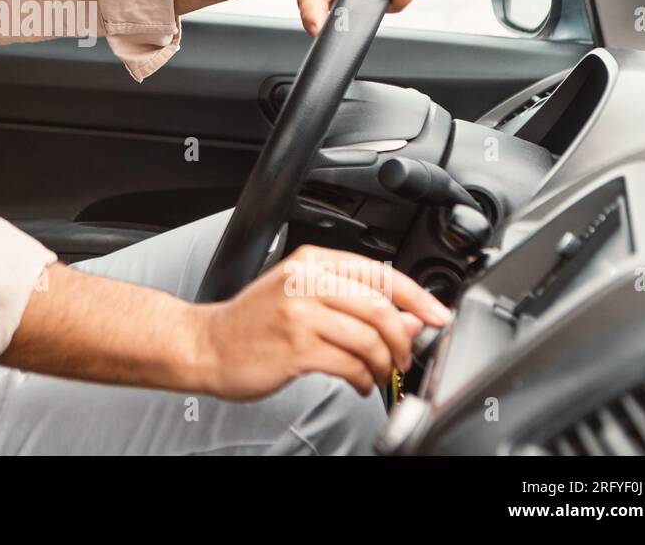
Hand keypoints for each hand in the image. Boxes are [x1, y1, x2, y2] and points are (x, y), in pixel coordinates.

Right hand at [194, 245, 451, 400]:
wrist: (206, 345)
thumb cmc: (252, 324)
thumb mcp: (300, 299)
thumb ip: (352, 303)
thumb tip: (407, 319)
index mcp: (310, 262)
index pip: (378, 272)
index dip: (417, 296)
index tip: (438, 316)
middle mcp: (305, 281)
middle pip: (379, 306)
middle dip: (403, 339)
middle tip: (404, 357)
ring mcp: (299, 313)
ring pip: (368, 338)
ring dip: (383, 364)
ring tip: (377, 374)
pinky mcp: (295, 347)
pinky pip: (349, 364)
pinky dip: (362, 379)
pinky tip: (357, 382)